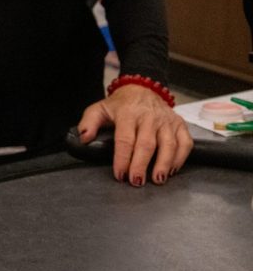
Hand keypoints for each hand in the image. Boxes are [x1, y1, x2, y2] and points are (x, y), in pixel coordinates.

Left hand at [77, 84, 192, 185]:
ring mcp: (166, 121)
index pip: (125, 139)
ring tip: (157, 179)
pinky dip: (181, 157)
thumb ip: (88, 123)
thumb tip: (84, 139)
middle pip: (147, 144)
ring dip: (164, 164)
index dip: (122, 159)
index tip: (120, 174)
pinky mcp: (179, 124)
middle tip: (136, 181)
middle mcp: (149, 117)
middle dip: (141, 165)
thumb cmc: (120, 104)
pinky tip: (172, 169)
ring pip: (169, 144)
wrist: (142, 89)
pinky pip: (185, 142)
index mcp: (128, 114)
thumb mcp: (99, 109)